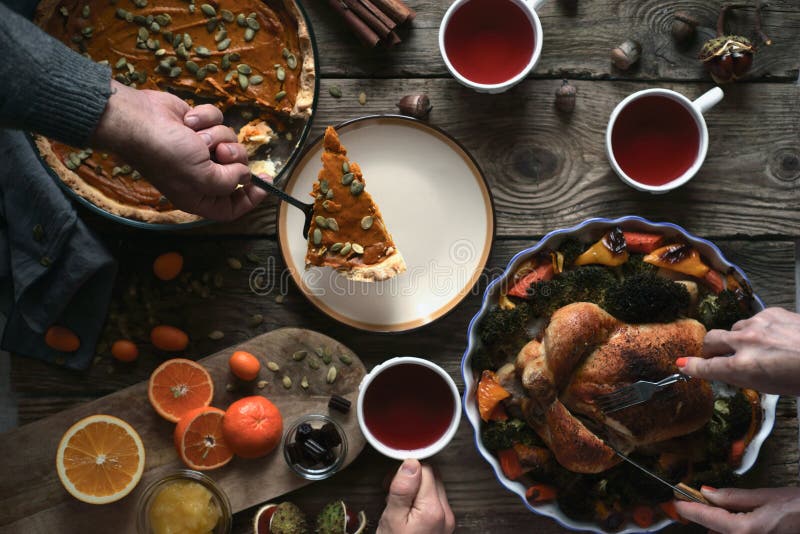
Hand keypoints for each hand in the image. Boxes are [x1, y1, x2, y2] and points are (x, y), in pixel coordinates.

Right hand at [90, 81, 265, 220]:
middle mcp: (201, 176)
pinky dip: (205, 117)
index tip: (266, 183)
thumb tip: (245, 175)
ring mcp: (199, 150)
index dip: (251, 198)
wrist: (138, 120)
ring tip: (196, 136)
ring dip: (216, 135)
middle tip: (221, 152)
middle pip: (237, 170)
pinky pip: (218, 120)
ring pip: (230, 141)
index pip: (233, 206)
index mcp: (200, 197)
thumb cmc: (167, 154)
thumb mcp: (204, 177)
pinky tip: (188, 120)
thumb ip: (230, 181)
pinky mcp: (198, 126)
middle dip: (234, 157)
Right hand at [377, 459, 454, 533]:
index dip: (406, 471)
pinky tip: (407, 511)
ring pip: (434, 487)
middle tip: (392, 493)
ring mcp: (447, 520)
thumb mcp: (392, 518)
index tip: (391, 483)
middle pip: (433, 477)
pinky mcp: (445, 525)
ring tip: (399, 504)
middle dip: (412, 479)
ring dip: (417, 489)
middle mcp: (446, 513)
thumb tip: (411, 463)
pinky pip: (435, 501)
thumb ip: (402, 490)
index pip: (426, 470)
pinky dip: (421, 500)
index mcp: (433, 509)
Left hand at [675, 486, 799, 533]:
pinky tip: (739, 521)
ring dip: (720, 526)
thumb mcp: (764, 496)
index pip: (707, 517)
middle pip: (713, 530)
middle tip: (699, 501)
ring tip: (728, 510)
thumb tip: (706, 492)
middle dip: (706, 516)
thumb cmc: (798, 508)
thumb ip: (732, 496)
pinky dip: (732, 530)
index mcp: (744, 530)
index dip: (688, 508)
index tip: (676, 502)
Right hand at [678, 307, 799, 395]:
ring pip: (734, 329)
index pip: (706, 367)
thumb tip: (731, 370)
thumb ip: (745, 376)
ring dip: (738, 338)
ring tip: (756, 347)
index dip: (692, 367)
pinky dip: (759, 328)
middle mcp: (744, 344)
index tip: (683, 365)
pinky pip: (754, 319)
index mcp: (742, 368)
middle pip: (711, 340)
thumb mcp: (770, 386)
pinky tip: (775, 336)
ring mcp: (756, 325)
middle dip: (709, 348)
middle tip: (714, 355)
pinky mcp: (770, 312)